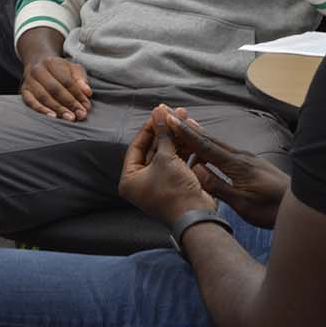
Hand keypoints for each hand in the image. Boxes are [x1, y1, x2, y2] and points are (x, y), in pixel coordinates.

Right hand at [20, 55, 91, 120]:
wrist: (37, 62)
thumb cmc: (58, 68)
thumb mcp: (72, 68)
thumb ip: (81, 79)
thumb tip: (87, 92)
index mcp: (51, 63)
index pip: (67, 80)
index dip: (78, 94)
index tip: (86, 106)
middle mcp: (38, 71)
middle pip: (55, 89)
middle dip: (69, 103)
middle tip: (80, 115)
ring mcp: (29, 81)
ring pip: (43, 97)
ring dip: (58, 109)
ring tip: (69, 118)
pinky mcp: (24, 91)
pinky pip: (30, 102)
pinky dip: (41, 110)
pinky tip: (52, 117)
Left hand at [119, 105, 215, 224]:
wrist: (195, 215)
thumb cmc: (173, 190)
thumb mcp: (166, 158)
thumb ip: (162, 133)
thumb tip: (158, 111)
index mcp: (130, 179)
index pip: (136, 146)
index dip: (149, 128)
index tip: (159, 113)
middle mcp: (141, 182)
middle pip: (152, 149)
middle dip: (164, 131)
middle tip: (174, 113)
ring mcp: (158, 183)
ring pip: (165, 154)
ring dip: (175, 137)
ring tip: (184, 118)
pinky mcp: (173, 184)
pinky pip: (175, 162)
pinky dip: (182, 149)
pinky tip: (190, 134)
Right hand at [166, 107, 288, 227]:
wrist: (299, 204)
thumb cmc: (270, 208)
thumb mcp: (242, 203)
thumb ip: (218, 186)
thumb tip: (195, 169)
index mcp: (236, 165)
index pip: (206, 146)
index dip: (187, 133)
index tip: (171, 120)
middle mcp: (241, 156)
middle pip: (211, 139)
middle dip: (190, 128)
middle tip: (172, 116)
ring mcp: (248, 158)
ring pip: (219, 144)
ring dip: (201, 136)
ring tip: (184, 128)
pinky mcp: (252, 163)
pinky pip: (226, 151)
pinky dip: (212, 147)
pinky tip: (208, 150)